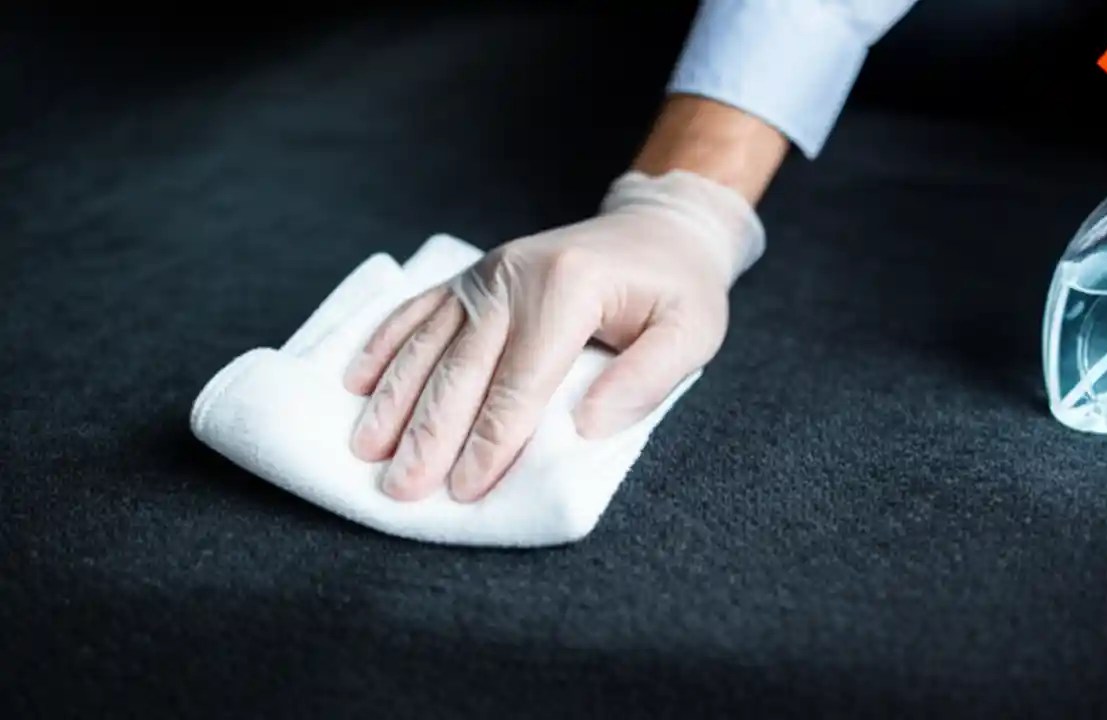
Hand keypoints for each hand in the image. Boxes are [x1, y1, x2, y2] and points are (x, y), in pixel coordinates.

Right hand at [342, 170, 763, 502]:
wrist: (657, 226)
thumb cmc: (677, 288)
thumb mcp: (693, 332)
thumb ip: (647, 380)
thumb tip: (585, 429)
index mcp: (567, 291)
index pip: (521, 384)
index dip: (490, 441)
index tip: (464, 489)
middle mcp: (515, 277)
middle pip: (461, 370)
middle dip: (428, 435)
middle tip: (399, 489)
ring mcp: (486, 273)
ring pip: (427, 344)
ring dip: (393, 400)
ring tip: (364, 449)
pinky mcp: (472, 276)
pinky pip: (416, 311)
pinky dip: (384, 346)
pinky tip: (355, 382)